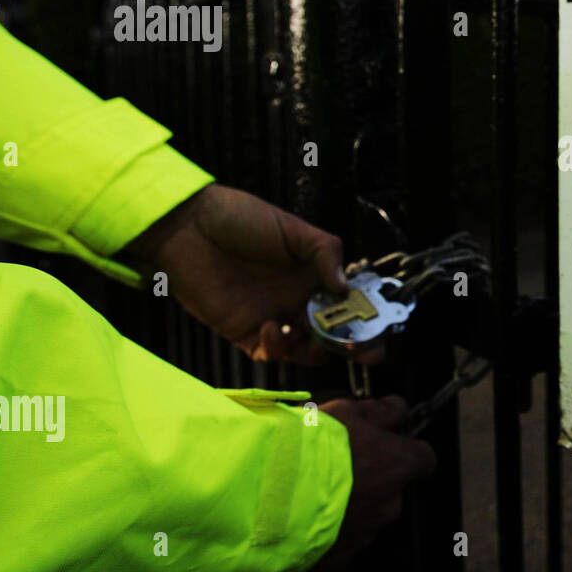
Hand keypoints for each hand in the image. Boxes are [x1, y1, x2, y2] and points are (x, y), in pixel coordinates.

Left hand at [126, 184, 360, 363]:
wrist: (190, 228)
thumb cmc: (242, 218)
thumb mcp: (293, 228)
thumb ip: (326, 254)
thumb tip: (347, 286)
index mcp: (313, 274)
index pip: (347, 301)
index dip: (366, 314)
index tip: (381, 322)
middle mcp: (296, 299)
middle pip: (332, 331)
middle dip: (353, 345)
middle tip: (368, 352)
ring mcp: (273, 317)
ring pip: (304, 350)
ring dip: (316, 352)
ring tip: (316, 342)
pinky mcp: (244, 332)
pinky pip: (269, 353)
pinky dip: (277, 348)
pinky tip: (274, 327)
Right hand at [315, 396, 436, 567]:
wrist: (267, 495)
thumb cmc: (310, 450)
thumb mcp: (347, 412)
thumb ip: (380, 411)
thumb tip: (397, 408)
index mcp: (398, 465)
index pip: (423, 458)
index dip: (406, 448)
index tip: (391, 441)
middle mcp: (390, 502)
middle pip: (392, 488)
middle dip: (372, 476)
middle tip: (340, 463)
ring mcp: (366, 532)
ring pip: (367, 514)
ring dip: (350, 502)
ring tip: (316, 487)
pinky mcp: (340, 557)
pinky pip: (342, 541)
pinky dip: (330, 529)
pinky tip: (307, 513)